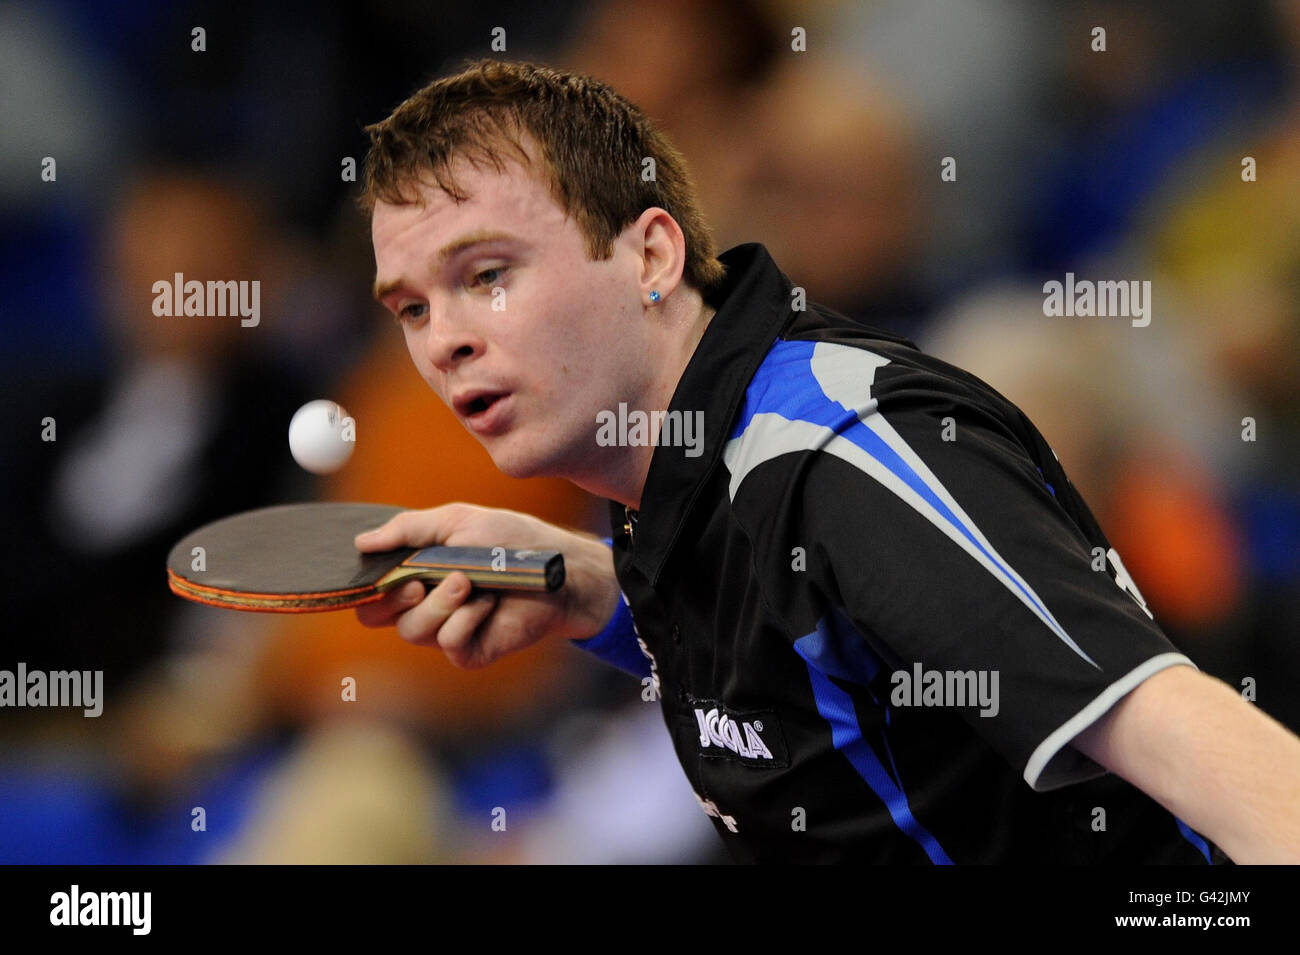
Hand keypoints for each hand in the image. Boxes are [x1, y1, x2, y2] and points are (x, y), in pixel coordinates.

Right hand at [353, 503, 619, 668]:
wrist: (557, 569)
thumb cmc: (510, 541)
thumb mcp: (456, 521)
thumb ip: (408, 529)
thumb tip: (360, 543)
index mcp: (414, 574)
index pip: (369, 591)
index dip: (367, 585)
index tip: (383, 569)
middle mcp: (424, 605)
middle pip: (375, 617)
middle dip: (393, 597)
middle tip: (419, 581)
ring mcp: (446, 630)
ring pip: (412, 631)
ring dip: (439, 603)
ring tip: (469, 581)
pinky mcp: (470, 651)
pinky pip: (449, 643)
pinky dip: (467, 619)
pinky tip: (490, 603)